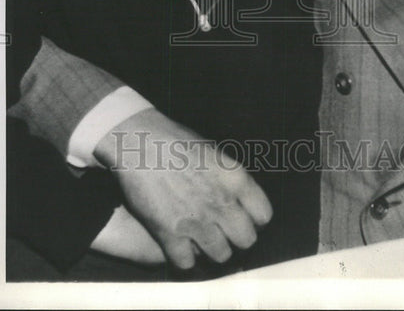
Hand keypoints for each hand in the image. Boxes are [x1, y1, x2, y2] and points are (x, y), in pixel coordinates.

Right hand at [93, 108, 272, 269]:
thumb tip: (239, 197)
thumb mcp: (214, 152)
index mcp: (234, 177)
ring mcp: (196, 220)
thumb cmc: (175, 140)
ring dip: (213, 249)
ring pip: (221, 255)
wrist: (139, 141)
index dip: (256, 219)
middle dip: (237, 237)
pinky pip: (187, 264)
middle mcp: (220, 202)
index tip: (246, 218)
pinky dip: (185, 258)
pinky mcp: (169, 233)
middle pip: (246, 240)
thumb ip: (230, 178)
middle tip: (224, 231)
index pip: (264, 215)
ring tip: (202, 238)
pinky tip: (181, 245)